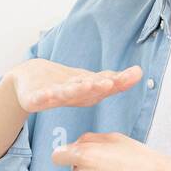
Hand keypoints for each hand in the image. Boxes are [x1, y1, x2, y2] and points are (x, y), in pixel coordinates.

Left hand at [8, 59, 142, 112]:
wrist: (30, 82)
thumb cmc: (64, 83)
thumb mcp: (90, 80)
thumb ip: (114, 79)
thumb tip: (140, 71)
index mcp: (88, 93)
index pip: (105, 86)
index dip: (118, 82)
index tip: (132, 75)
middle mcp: (74, 98)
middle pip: (88, 92)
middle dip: (98, 87)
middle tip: (110, 83)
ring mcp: (54, 98)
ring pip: (67, 94)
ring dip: (76, 91)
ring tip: (86, 85)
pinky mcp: (35, 99)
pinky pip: (40, 98)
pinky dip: (44, 97)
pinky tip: (48, 94)